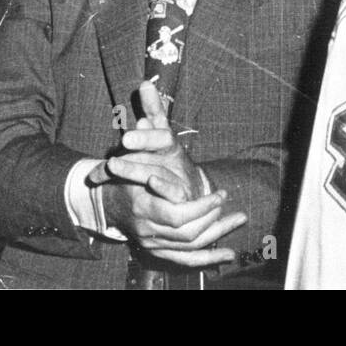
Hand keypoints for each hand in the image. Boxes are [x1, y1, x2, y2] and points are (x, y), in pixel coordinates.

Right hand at [92, 82, 247, 266]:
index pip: (176, 213)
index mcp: (143, 201)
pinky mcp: (159, 252)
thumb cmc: (127, 166)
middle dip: (212, 220)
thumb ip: (147, 114)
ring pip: (189, 248)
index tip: (221, 194)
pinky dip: (209, 261)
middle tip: (229, 203)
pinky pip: (186, 262)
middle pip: (186, 234)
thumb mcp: (139, 140)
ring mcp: (152, 242)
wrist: (108, 199)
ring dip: (216, 235)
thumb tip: (146, 84)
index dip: (201, 206)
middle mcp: (147, 226)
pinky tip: (230, 255)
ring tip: (237, 220)